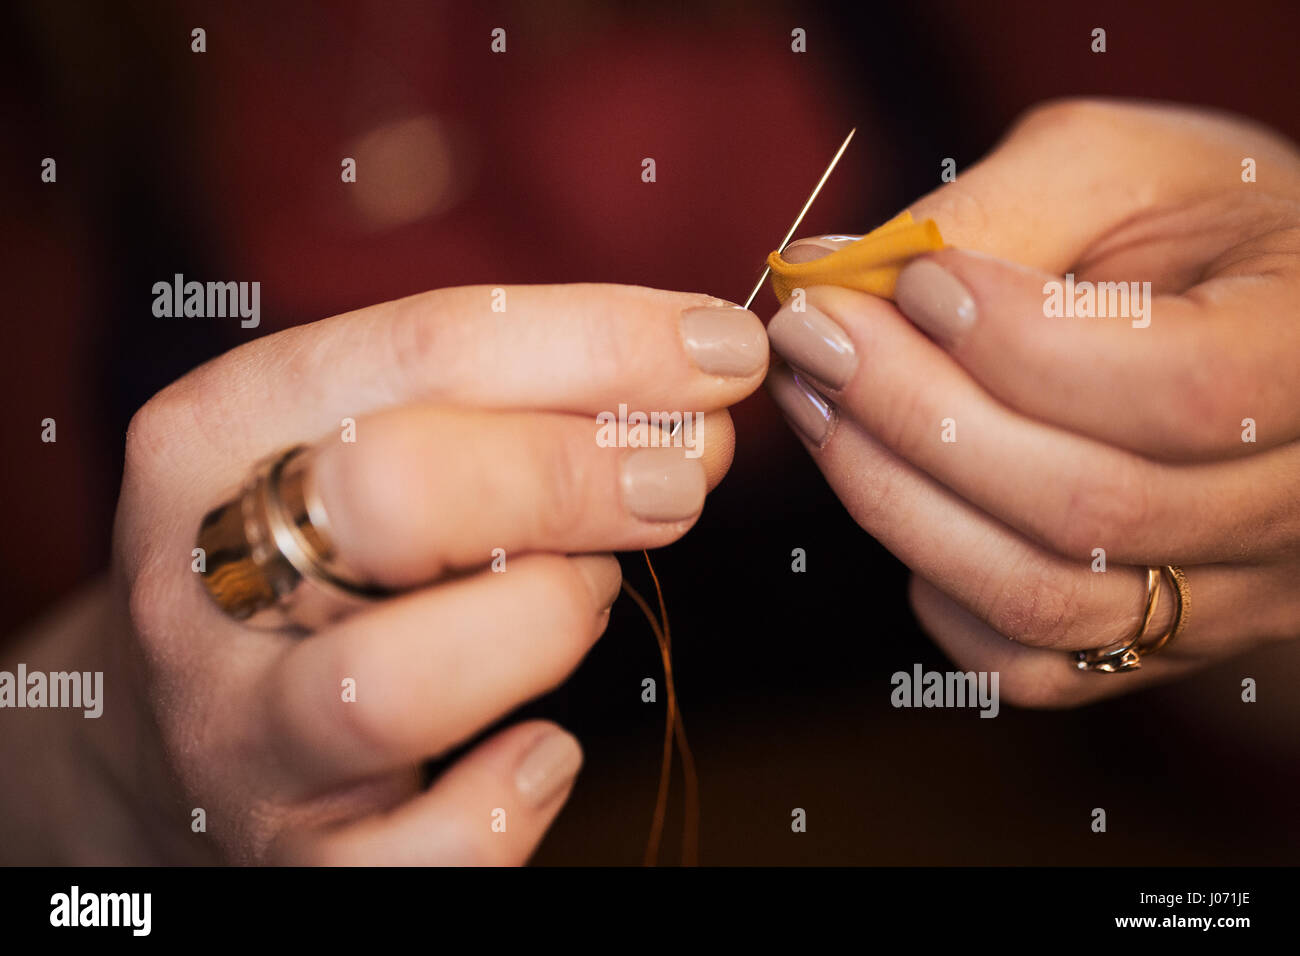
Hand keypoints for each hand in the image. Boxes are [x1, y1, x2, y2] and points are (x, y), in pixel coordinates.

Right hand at [1, 283, 765, 862]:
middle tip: (679, 477)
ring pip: (393, 682)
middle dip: (572, 474)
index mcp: (219, 433)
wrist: (190, 732)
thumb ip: (511, 399)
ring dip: (540, 623)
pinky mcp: (289, 855)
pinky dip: (509, 798)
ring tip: (587, 596)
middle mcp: (200, 579)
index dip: (602, 341)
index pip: (426, 347)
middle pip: (396, 491)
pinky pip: (417, 855)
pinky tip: (547, 750)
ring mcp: (236, 729)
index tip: (722, 348)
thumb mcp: (372, 441)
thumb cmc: (321, 558)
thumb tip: (698, 381)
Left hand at [766, 99, 1299, 705]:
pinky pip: (1026, 664)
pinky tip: (898, 492)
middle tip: (812, 334)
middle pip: (1086, 506)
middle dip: (914, 414)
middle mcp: (1299, 503)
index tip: (913, 280)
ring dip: (893, 497)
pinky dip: (936, 585)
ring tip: (817, 400)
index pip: (1178, 389)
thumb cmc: (1196, 226)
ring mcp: (1232, 597)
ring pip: (1040, 598)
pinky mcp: (1158, 643)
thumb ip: (993, 213)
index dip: (1018, 340)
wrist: (1263, 323)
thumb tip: (828, 273)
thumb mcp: (1122, 169)